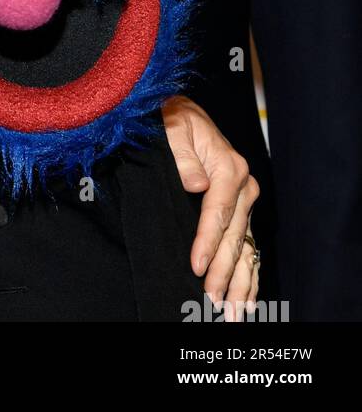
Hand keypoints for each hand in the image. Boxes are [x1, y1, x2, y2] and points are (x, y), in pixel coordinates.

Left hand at [162, 94, 259, 316]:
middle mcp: (242, 185)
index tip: (196, 266)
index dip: (207, 242)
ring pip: (245, 246)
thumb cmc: (173, 117)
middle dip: (223, 270)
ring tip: (233, 311)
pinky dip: (248, 272)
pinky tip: (246, 298)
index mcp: (227, 167)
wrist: (181, 109)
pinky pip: (247, 244)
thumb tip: (196, 183)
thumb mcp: (173, 125)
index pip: (217, 213)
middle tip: (213, 300)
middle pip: (233, 235)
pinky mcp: (240, 207)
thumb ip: (182, 152)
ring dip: (240, 281)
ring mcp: (244, 198)